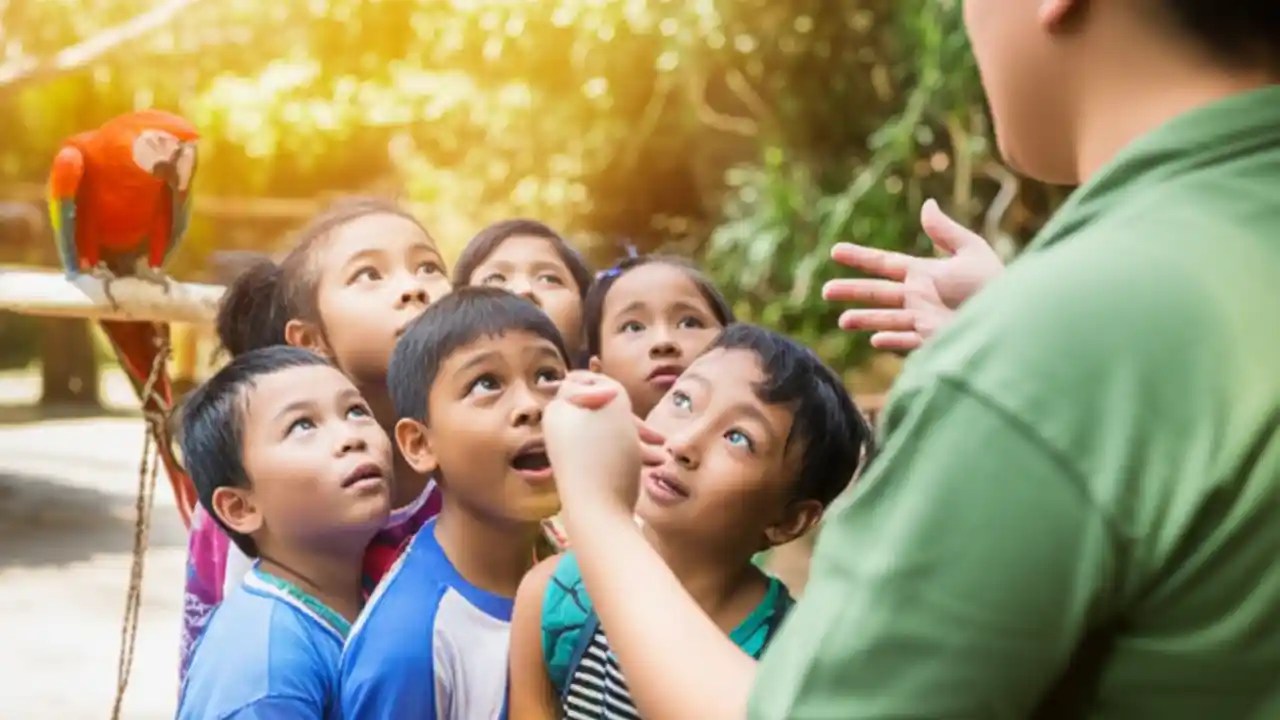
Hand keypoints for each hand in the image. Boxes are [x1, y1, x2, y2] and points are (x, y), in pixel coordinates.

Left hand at [544, 372, 664, 516]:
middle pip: (600, 410)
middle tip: (655, 436)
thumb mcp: (611, 402)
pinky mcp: (585, 473)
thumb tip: (599, 388)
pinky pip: (610, 454)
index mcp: (559, 409)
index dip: (604, 385)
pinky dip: (630, 455)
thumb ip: (607, 386)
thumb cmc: (605, 452)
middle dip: (631, 420)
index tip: (623, 399)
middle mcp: (561, 430)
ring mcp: (572, 453)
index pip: (579, 381)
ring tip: (661, 457)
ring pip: (610, 433)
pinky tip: (650, 467)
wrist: (598, 511)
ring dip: (638, 440)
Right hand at [822, 199, 1003, 351]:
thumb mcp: (971, 251)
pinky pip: (906, 340)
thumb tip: (928, 204)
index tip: (836, 251)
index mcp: (925, 273)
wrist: (1014, 317)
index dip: (860, 258)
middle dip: (852, 291)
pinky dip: (891, 340)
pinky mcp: (933, 340)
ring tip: (842, 321)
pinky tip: (874, 340)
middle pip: (878, 293)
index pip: (885, 263)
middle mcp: (920, 296)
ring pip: (887, 318)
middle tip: (826, 290)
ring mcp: (924, 319)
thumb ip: (945, 231)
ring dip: (865, 319)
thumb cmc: (996, 283)